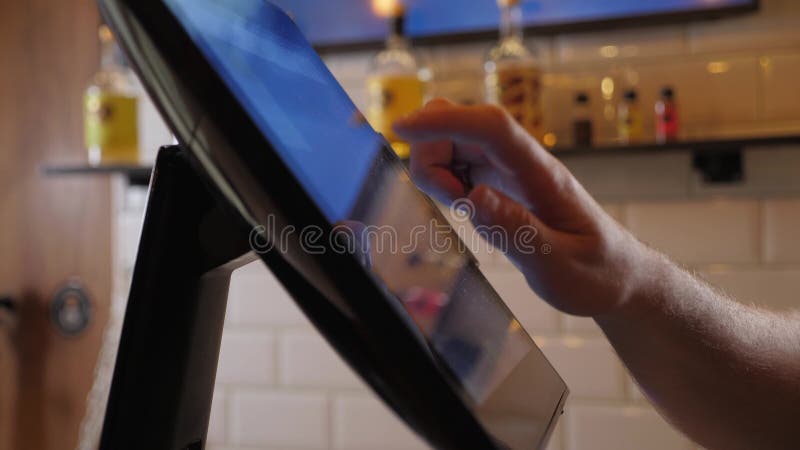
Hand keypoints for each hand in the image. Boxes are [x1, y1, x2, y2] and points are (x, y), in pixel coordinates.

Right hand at [394, 98, 647, 316]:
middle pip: (461, 125)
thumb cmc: (596, 272)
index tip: (400, 127)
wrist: (616, 275)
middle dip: (432, 154)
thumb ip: (517, 233)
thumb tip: (473, 198)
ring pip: (452, 142)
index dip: (444, 121)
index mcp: (542, 174)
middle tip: (451, 203)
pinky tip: (464, 208)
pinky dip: (443, 181)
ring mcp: (509, 171)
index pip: (491, 127)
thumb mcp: (560, 267)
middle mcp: (522, 163)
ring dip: (435, 170)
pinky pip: (457, 164)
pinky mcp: (499, 184)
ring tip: (461, 210)